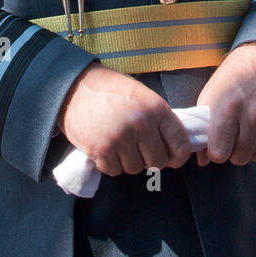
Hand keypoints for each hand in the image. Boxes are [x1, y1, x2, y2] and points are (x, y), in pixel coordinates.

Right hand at [58, 63, 191, 176]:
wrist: (75, 85)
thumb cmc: (110, 90)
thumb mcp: (142, 96)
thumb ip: (159, 120)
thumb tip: (174, 149)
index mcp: (157, 109)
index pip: (180, 144)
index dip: (178, 158)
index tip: (172, 160)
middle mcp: (142, 125)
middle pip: (158, 162)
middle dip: (149, 160)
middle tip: (138, 150)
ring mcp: (122, 139)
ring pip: (135, 168)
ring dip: (128, 162)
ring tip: (119, 145)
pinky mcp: (101, 150)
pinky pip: (114, 171)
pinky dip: (110, 164)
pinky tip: (106, 149)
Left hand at [195, 44, 255, 165]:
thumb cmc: (234, 78)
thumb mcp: (212, 96)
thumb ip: (204, 128)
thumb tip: (201, 161)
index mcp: (227, 108)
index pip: (219, 153)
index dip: (217, 152)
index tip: (218, 145)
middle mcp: (252, 114)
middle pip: (240, 157)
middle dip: (235, 153)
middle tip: (234, 140)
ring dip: (252, 151)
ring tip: (248, 136)